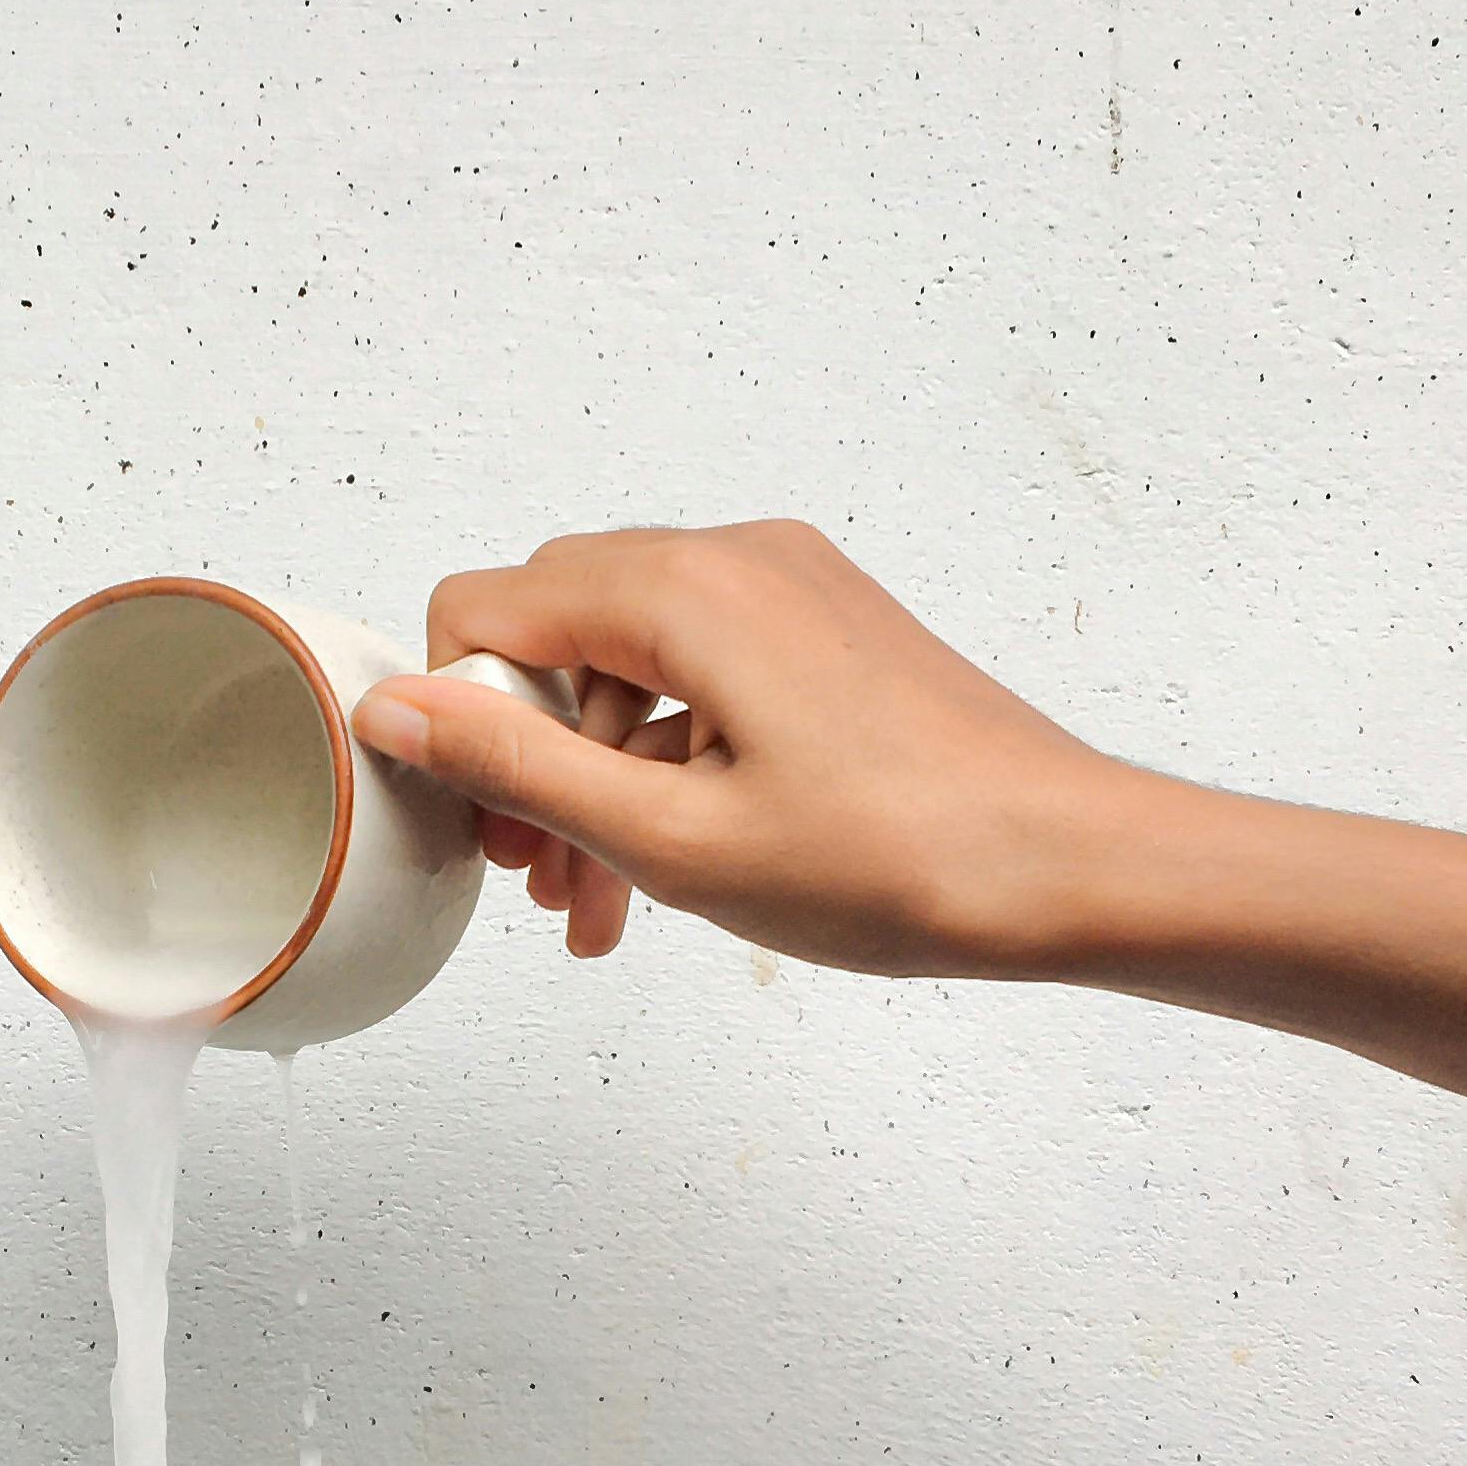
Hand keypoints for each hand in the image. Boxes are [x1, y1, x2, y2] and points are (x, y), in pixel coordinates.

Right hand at [352, 519, 1146, 973]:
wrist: (1074, 869)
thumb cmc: (899, 861)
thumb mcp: (669, 836)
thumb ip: (515, 766)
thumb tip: (393, 709)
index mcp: (686, 589)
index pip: (487, 607)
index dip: (459, 721)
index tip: (487, 825)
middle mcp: (737, 558)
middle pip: (557, 632)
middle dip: (527, 758)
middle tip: (539, 877)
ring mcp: (792, 590)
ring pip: (629, 666)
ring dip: (597, 779)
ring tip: (601, 907)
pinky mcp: (831, 632)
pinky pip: (704, 678)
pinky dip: (669, 764)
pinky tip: (671, 873)